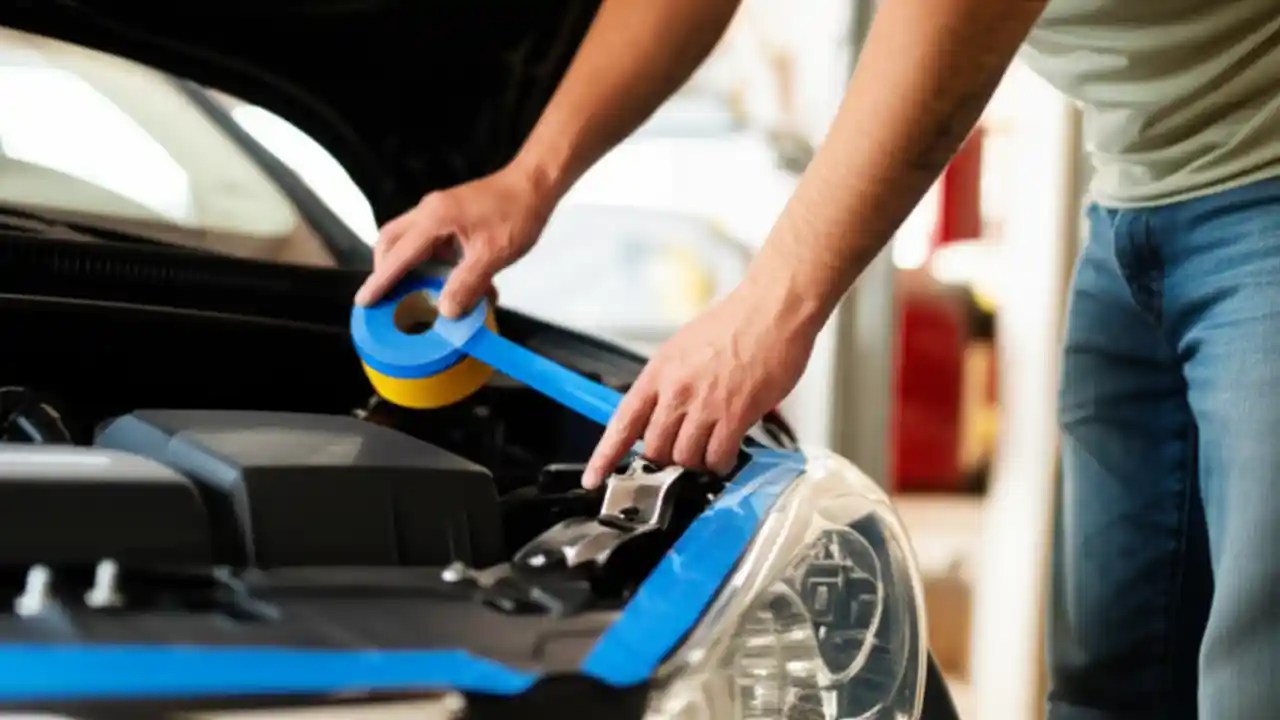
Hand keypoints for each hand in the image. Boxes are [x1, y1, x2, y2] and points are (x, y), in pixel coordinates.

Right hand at [354, 161, 557, 316]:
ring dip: (408, 265)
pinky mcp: (451, 214)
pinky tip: (449, 280)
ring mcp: (440, 211)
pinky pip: (430, 239)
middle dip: (385, 269)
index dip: (380, 282)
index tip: (363, 301)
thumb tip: (445, 311)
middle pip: (390, 240)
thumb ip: (467, 284)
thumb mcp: (493, 255)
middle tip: (387, 297)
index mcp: (434, 220)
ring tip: (416, 293)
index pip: (398, 256)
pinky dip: (431, 261)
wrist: (535, 183)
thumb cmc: (517, 213)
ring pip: (408, 239)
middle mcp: (429, 212)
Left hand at [582, 278, 818, 488]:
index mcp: (659, 372)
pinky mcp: (735, 414)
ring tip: (709, 451)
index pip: (623, 422)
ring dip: (696, 462)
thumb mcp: (683, 348)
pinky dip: (720, 463)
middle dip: (667, 458)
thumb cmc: (735, 324)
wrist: (771, 310)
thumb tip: (661, 410)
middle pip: (655, 449)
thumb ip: (668, 381)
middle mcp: (676, 390)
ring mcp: (704, 404)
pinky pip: (718, 457)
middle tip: (682, 453)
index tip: (594, 477)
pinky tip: (726, 455)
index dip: (605, 455)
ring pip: (686, 458)